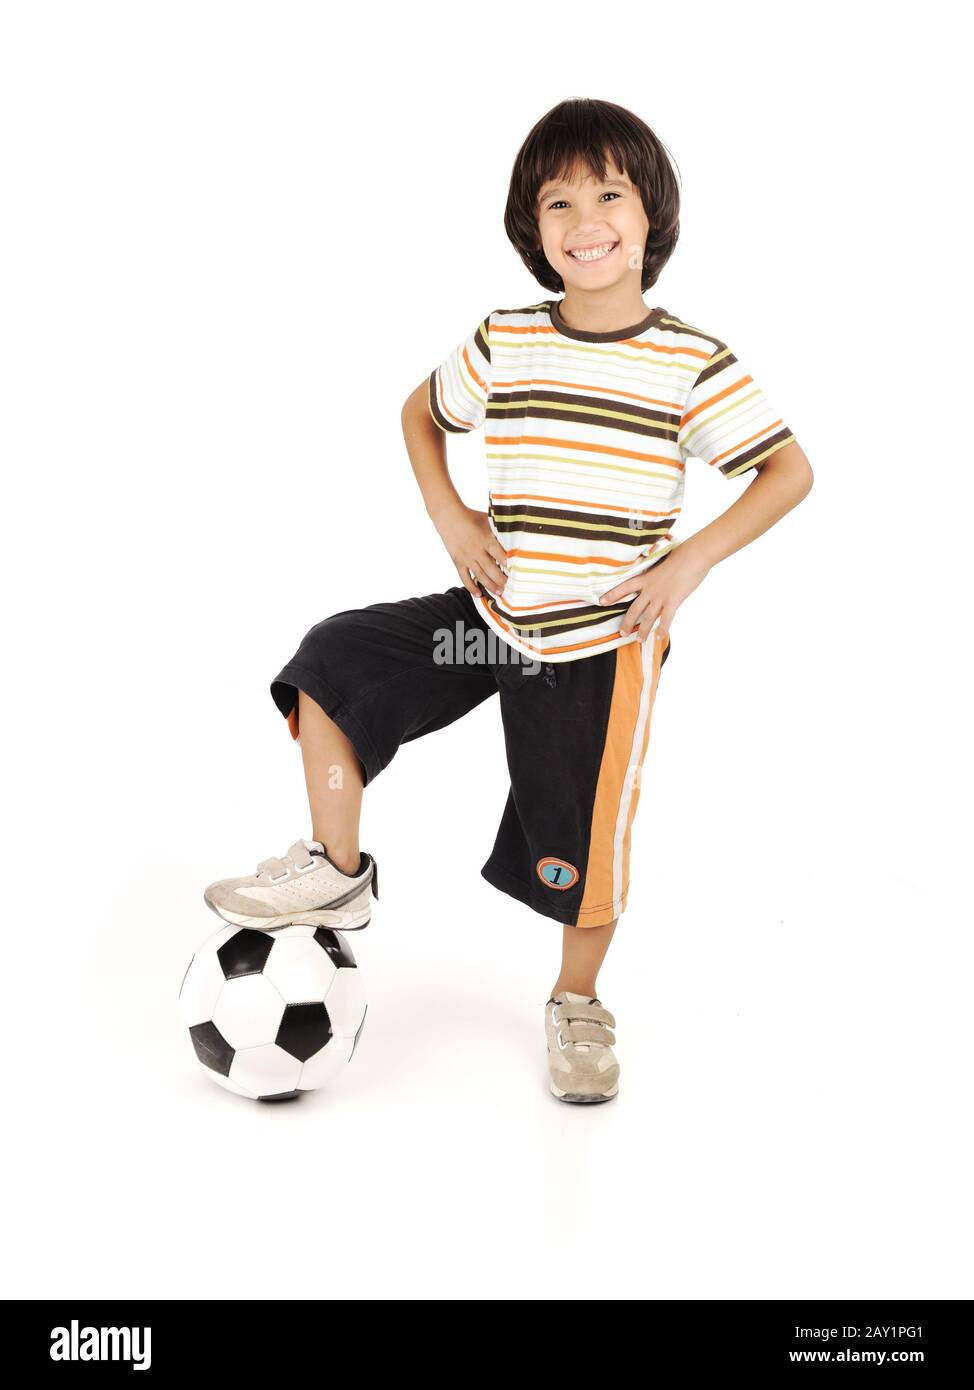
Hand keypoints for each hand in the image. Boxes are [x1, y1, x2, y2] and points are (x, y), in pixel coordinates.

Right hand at [435, 504, 508, 598]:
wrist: (448, 516)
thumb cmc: (471, 517)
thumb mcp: (487, 520)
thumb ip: (499, 530)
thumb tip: (514, 535)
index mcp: (485, 539)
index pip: (498, 554)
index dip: (507, 563)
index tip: (516, 571)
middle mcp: (476, 551)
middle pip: (490, 569)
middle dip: (501, 579)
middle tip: (510, 587)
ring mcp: (466, 558)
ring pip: (479, 576)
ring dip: (490, 586)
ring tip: (499, 592)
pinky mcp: (458, 562)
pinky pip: (464, 578)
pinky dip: (471, 587)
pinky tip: (479, 594)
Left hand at [597, 544, 711, 642]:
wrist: (694, 555)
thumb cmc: (681, 557)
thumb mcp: (662, 565)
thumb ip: (657, 577)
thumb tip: (657, 582)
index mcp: (646, 578)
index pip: (624, 587)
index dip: (612, 595)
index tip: (601, 602)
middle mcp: (650, 589)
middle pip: (634, 609)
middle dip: (627, 622)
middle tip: (621, 633)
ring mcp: (661, 595)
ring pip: (648, 617)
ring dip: (643, 630)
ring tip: (639, 640)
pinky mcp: (674, 600)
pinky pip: (666, 619)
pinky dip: (662, 629)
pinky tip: (659, 637)